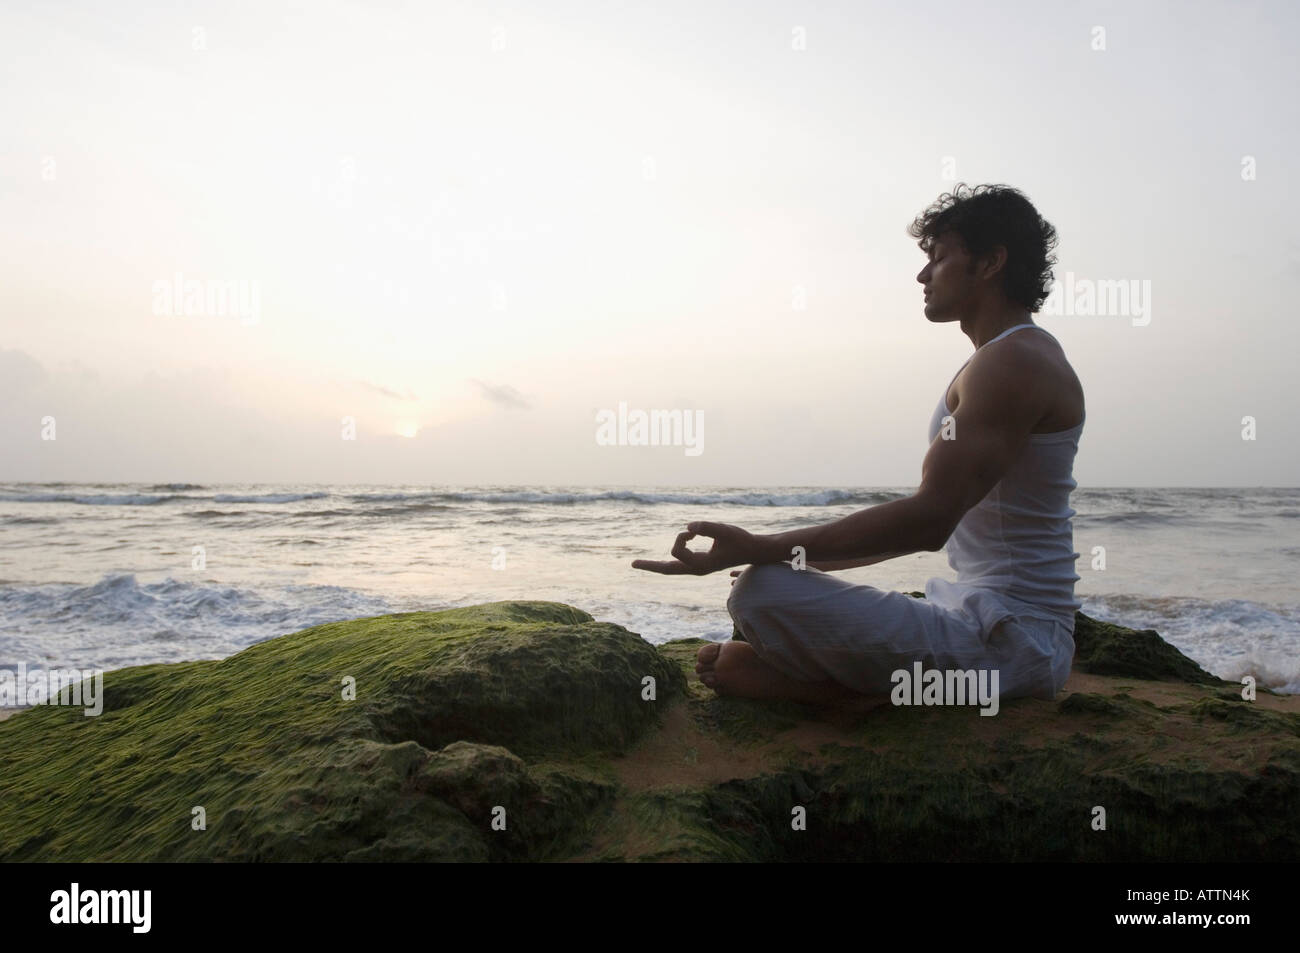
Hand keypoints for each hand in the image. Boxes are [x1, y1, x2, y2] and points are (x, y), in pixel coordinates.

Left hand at [632, 522, 760, 574]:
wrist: (754, 551)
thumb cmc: (741, 540)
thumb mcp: (724, 530)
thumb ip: (707, 527)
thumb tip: (689, 526)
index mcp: (701, 565)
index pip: (677, 551)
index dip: (680, 537)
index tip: (692, 531)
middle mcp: (697, 569)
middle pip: (668, 570)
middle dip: (650, 566)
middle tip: (632, 564)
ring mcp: (698, 567)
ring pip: (673, 568)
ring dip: (658, 564)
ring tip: (640, 564)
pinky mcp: (701, 563)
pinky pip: (680, 564)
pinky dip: (670, 559)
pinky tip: (661, 560)